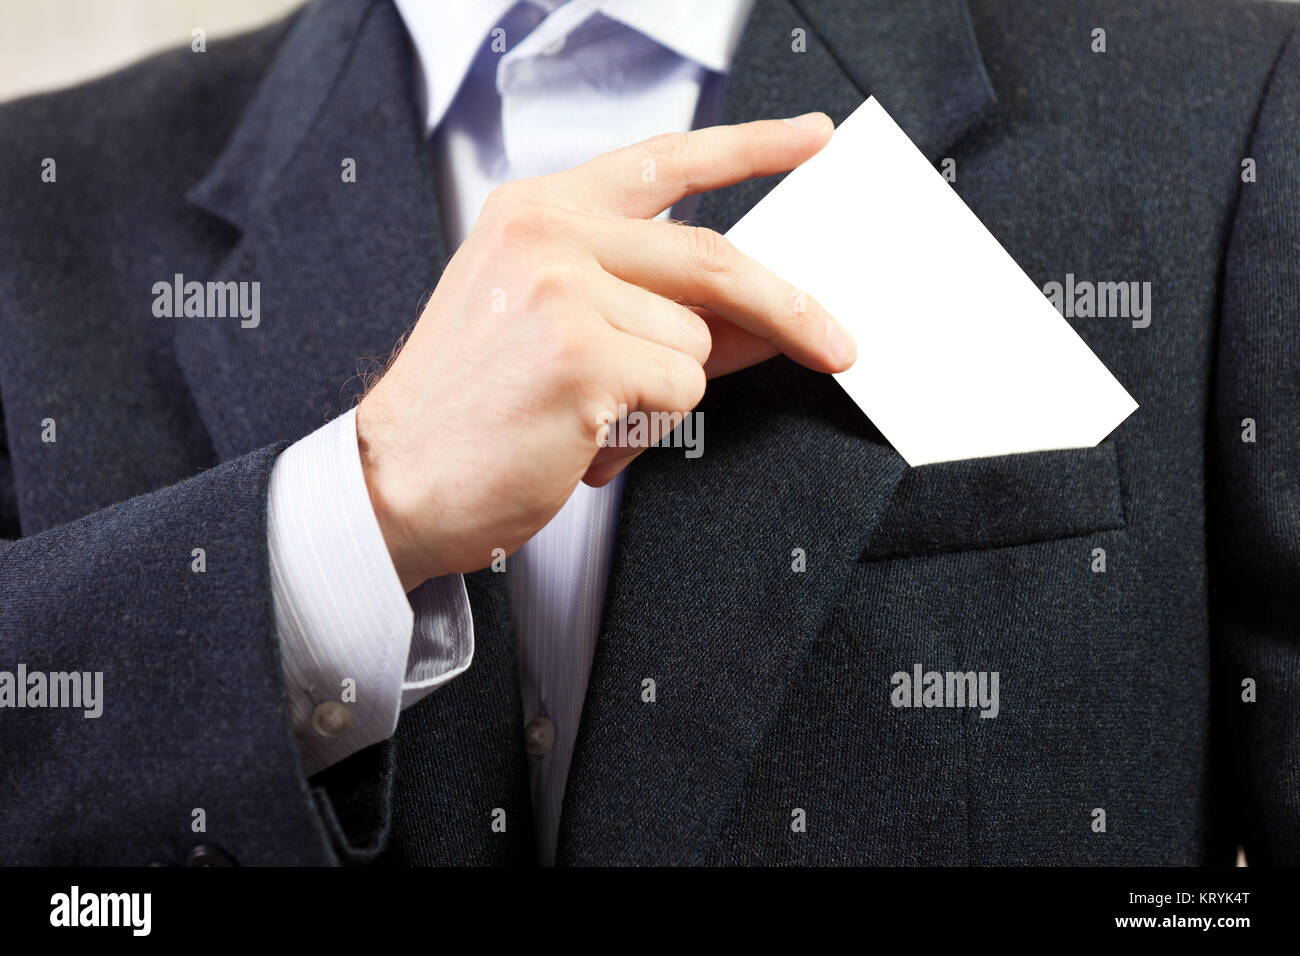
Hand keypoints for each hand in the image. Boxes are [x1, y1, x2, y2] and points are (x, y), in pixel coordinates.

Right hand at [356, 113, 855, 591]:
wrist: (395, 481)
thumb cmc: (471, 409)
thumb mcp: (552, 325)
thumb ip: (649, 302)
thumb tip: (758, 314)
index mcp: (536, 213)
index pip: (662, 162)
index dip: (747, 148)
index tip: (808, 138)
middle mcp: (547, 234)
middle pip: (714, 259)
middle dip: (788, 310)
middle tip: (834, 343)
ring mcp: (563, 288)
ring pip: (696, 341)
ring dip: (662, 396)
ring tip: (586, 415)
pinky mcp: (582, 351)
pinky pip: (680, 388)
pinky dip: (648, 430)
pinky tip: (580, 435)